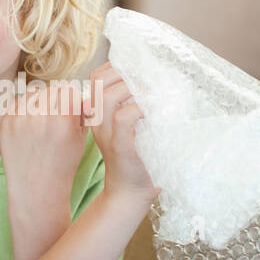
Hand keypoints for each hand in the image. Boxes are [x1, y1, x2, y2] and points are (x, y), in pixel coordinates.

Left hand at [0, 76, 89, 215]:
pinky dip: (26, 109)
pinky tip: (31, 125)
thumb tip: (80, 92)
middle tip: (58, 114)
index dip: (72, 99)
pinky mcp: (7, 122)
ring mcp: (21, 119)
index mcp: (64, 120)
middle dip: (57, 99)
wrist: (36, 189)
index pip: (69, 90)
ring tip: (44, 120)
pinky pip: (19, 102)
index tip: (72, 108)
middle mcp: (41, 117)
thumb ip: (81, 112)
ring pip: (34, 93)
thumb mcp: (81, 139)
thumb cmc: (63, 165)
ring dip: (41, 101)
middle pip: (52, 90)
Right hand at [84, 62, 160, 204]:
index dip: (116, 67)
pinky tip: (154, 113)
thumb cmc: (139, 158)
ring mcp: (107, 133)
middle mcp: (98, 120)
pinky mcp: (120, 146)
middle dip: (124, 72)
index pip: (97, 77)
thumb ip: (138, 105)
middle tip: (148, 78)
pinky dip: (141, 108)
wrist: (131, 193)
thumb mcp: (134, 127)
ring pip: (108, 96)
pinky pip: (124, 117)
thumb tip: (162, 80)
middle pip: (98, 80)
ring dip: (133, 88)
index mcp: (99, 113)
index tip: (138, 69)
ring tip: (152, 93)